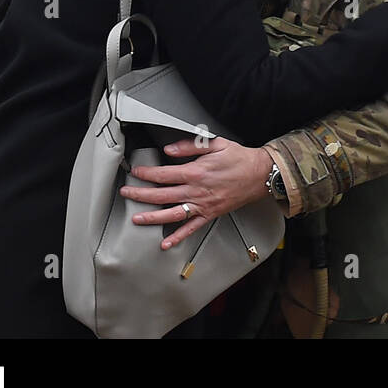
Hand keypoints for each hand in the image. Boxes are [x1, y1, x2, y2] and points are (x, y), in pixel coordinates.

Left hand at [120, 138, 273, 248]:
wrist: (260, 175)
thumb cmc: (240, 158)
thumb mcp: (216, 144)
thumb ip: (191, 146)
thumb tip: (169, 150)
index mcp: (196, 172)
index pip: (164, 174)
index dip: (147, 174)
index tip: (136, 173)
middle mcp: (197, 191)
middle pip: (162, 195)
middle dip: (141, 195)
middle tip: (126, 193)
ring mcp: (203, 205)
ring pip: (172, 214)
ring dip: (152, 217)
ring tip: (136, 219)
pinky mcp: (210, 214)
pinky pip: (191, 228)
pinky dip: (178, 237)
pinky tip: (166, 243)